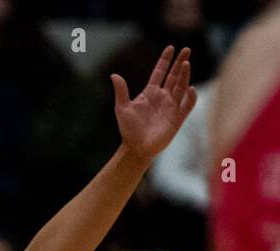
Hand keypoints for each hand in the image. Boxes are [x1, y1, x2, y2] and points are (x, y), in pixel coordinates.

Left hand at [112, 46, 196, 162]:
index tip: (170, 48)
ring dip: (184, 75)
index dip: (165, 60)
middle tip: (186, 49)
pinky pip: (187, 105)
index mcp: (150, 93)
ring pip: (181, 86)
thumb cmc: (129, 129)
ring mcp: (172, 106)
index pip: (160, 72)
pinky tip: (189, 88)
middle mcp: (163, 97)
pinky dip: (190, 97)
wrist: (136, 147)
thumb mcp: (122, 108)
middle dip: (180, 62)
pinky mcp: (178, 118)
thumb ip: (121, 91)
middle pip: (174, 76)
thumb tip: (114, 75)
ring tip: (186, 63)